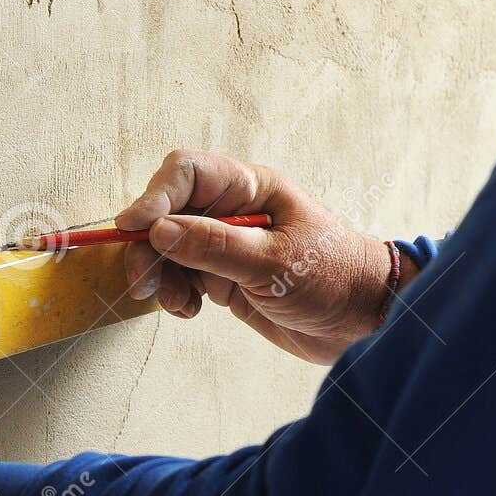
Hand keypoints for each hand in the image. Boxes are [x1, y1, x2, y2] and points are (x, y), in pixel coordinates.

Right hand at [117, 150, 396, 364]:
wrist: (362, 322)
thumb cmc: (332, 278)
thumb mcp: (273, 262)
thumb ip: (214, 246)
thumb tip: (158, 230)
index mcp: (250, 189)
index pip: (187, 173)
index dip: (155, 196)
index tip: (133, 227)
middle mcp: (232, 211)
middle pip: (167, 213)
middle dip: (148, 246)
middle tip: (142, 282)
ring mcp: (225, 245)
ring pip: (167, 250)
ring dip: (161, 277)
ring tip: (179, 305)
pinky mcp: (222, 277)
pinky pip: (181, 277)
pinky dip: (175, 295)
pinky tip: (190, 310)